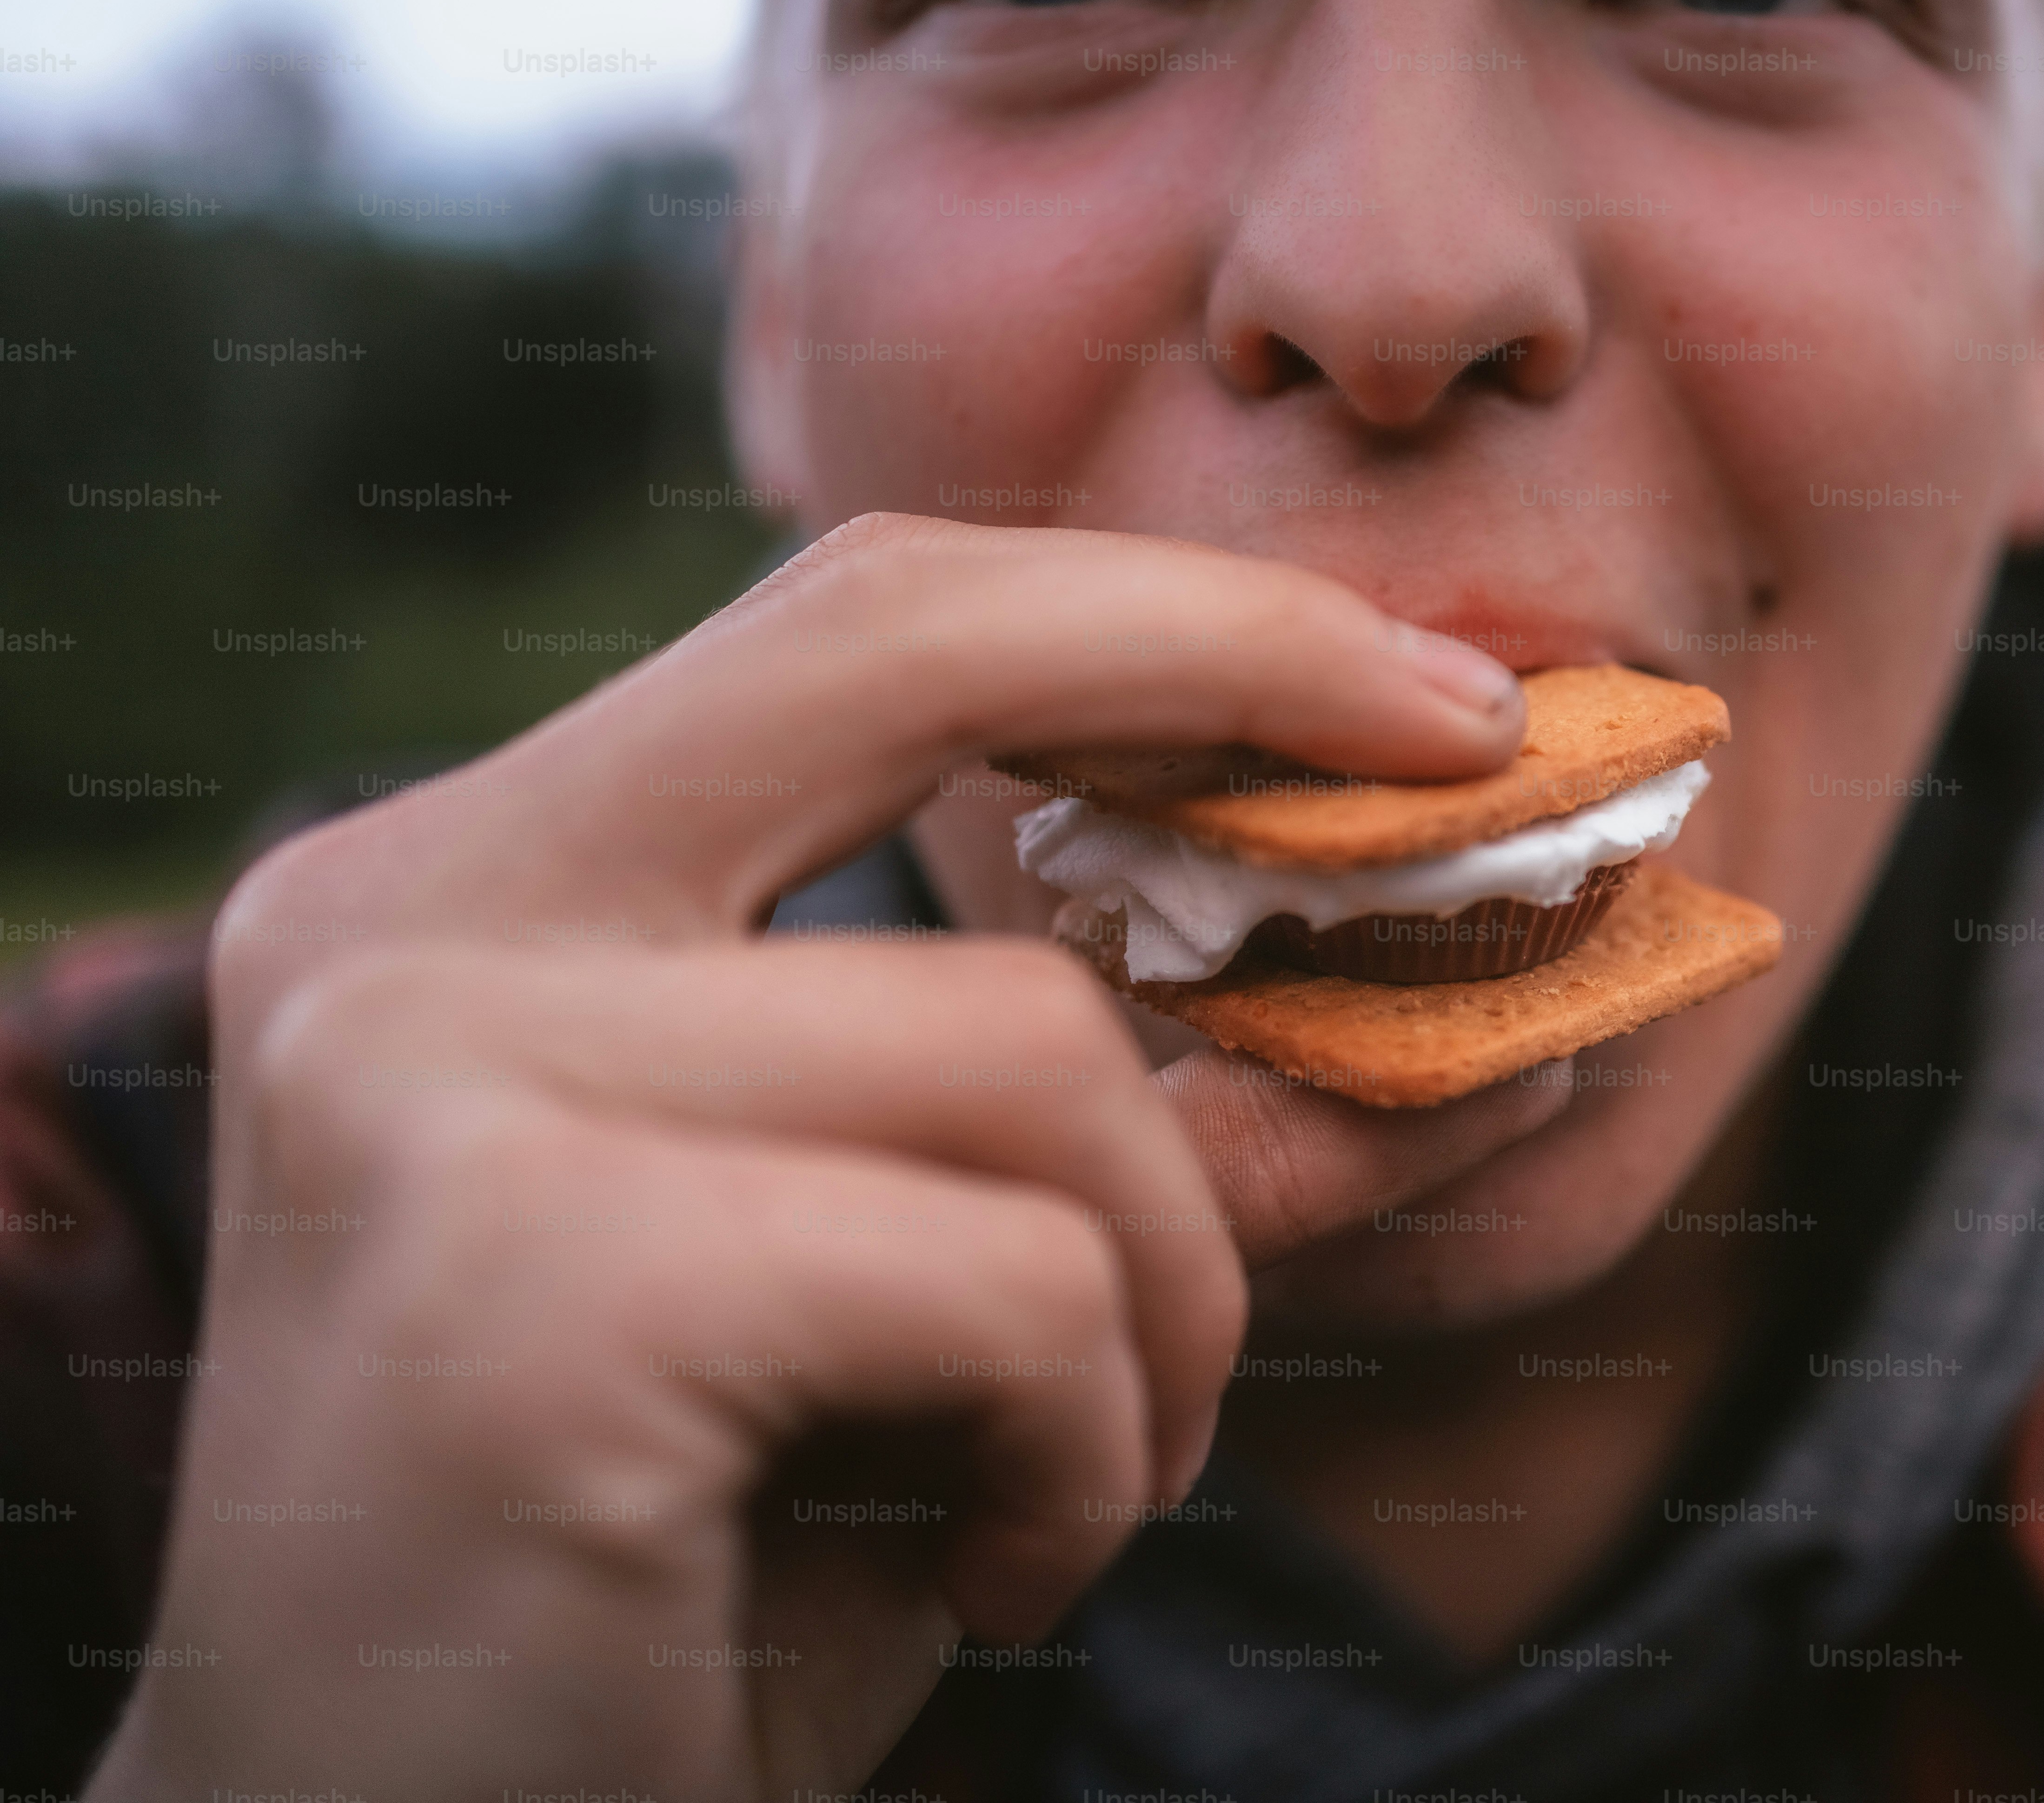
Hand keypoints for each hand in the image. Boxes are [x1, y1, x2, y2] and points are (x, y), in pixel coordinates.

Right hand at [91, 516, 1566, 1799]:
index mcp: (469, 885)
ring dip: (1163, 1303)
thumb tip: (1485, 1007)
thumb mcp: (960, 1308)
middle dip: (1245, 661)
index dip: (1164, 616)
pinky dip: (1084, 1444)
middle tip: (1476, 762)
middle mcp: (405, 925)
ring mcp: (435, 1079)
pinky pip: (1009, 1276)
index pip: (857, 623)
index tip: (1424, 694)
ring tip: (1075, 1475)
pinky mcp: (531, 1278)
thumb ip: (1182, 1131)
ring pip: (1032, 1048)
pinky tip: (995, 1573)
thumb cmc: (697, 1579)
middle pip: (908, 641)